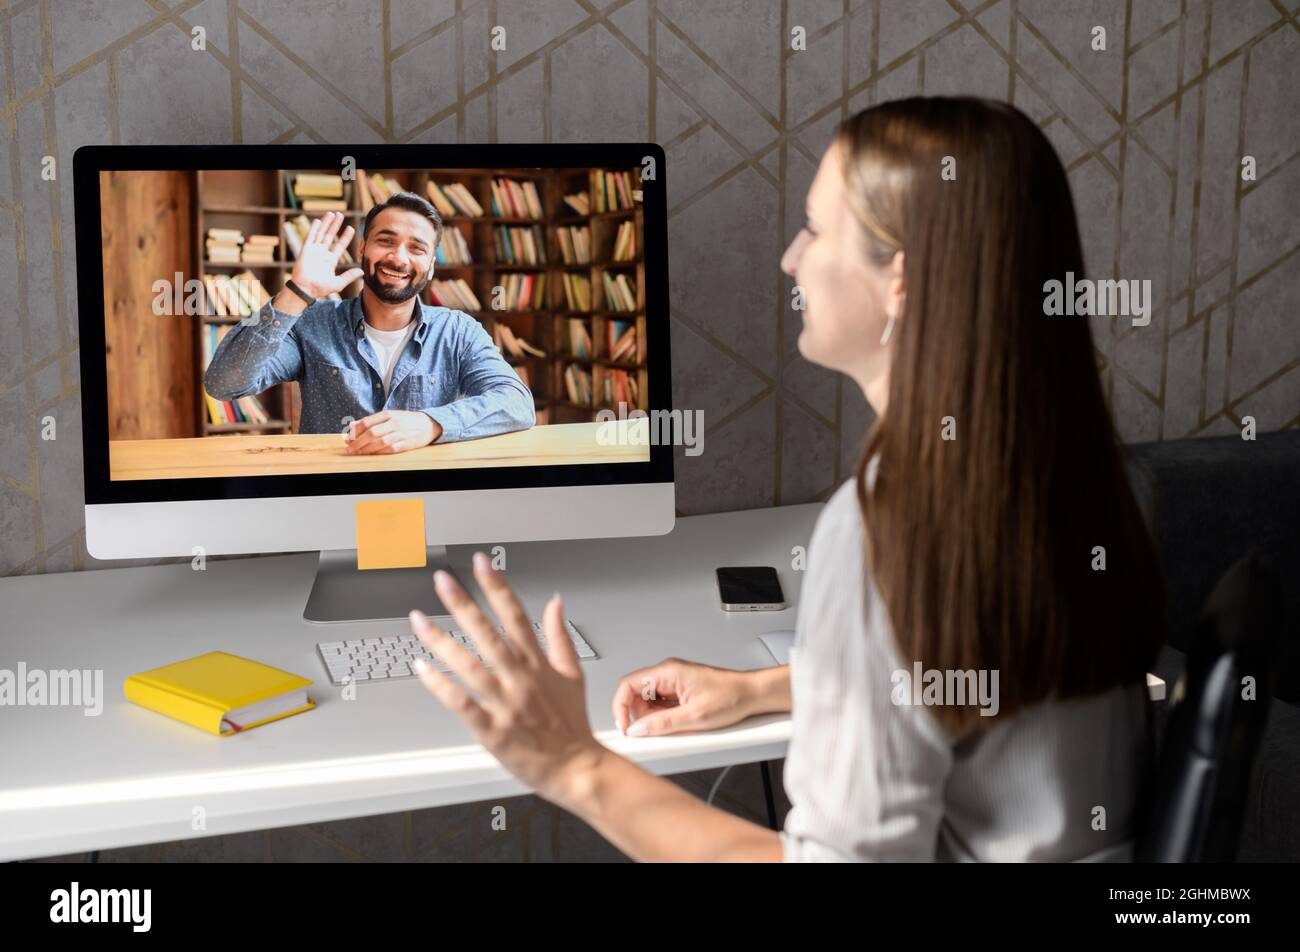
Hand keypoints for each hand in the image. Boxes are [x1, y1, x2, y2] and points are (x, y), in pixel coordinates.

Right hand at [291, 211, 362, 297]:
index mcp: (331, 260)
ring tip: (332, 213)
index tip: (351, 228)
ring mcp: (314, 251)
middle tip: (341, 215)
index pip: (340, 245)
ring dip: (326, 224)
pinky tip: (318, 221)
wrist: (306, 290)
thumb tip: (362, 271)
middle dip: (335, 226)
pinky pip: (310, 237)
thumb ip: (349, 276)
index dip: (345, 237)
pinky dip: (314, 229)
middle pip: (330, 236)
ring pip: (321, 234)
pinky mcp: (306, 250)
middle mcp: (322, 253)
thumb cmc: (320, 288)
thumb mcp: (338, 283)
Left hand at [344, 410, 440, 452]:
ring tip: (357, 453)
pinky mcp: (406, 443)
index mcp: (388, 414)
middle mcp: (394, 422)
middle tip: (349, 449)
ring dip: (366, 449)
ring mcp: (401, 433)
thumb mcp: (389, 416)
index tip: (346, 439)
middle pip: (372, 433)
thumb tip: (351, 426)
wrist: (428, 424)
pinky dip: (379, 452)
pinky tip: (372, 454)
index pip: (367, 422)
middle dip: (358, 442)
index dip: (355, 432)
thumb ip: (370, 421)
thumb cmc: (406, 421)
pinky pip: (390, 449)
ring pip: (380, 442)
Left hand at [409, 553, 605, 805]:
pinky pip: (460, 702)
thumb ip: (560, 635)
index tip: (481, 564)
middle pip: (488, 633)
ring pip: (468, 665)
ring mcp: (504, 703)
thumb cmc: (572, 724)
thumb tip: (556, 603)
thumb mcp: (573, 674)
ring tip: (419, 619)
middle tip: (442, 581)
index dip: (497, 586)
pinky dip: (440, 686)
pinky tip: (422, 668)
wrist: (576, 768)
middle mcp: (520, 678)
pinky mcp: (491, 729)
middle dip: (463, 603)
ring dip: (441, 641)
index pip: (516, 614)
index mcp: (538, 663)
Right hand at [612, 659, 762, 735]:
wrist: (752, 694)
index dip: (620, 707)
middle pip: (635, 694)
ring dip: (652, 717)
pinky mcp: (680, 690)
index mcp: (668, 672)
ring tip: (674, 725)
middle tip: (652, 730)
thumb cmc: (731, 696)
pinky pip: (661, 704)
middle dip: (639, 715)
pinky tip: (679, 722)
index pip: (628, 684)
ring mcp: (673, 681)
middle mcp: (668, 673)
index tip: (625, 726)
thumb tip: (638, 729)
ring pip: (647, 701)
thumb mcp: (694, 716)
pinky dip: (663, 716)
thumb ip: (662, 724)